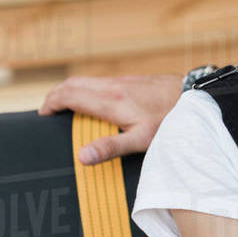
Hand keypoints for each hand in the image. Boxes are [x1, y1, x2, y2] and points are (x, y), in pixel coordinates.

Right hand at [40, 74, 181, 163]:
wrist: (194, 97)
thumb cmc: (169, 121)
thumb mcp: (140, 139)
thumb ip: (110, 147)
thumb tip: (81, 156)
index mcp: (110, 100)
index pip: (68, 94)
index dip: (51, 103)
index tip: (43, 116)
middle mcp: (113, 86)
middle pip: (73, 83)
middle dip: (55, 95)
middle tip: (48, 111)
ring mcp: (123, 80)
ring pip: (87, 80)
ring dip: (71, 91)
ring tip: (65, 108)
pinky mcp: (132, 80)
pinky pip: (101, 82)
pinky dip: (87, 89)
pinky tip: (93, 103)